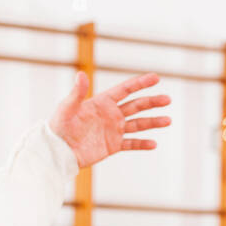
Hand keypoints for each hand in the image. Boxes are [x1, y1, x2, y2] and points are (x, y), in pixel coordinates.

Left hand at [49, 71, 170, 167]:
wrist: (57, 151)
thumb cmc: (58, 127)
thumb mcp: (67, 108)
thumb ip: (77, 93)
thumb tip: (81, 74)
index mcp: (102, 102)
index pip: (126, 90)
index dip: (141, 83)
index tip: (156, 78)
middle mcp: (111, 114)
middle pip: (136, 106)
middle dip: (152, 102)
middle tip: (167, 99)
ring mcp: (113, 130)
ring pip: (138, 124)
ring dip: (153, 122)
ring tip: (168, 120)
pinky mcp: (112, 146)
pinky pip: (131, 144)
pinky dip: (142, 144)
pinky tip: (154, 144)